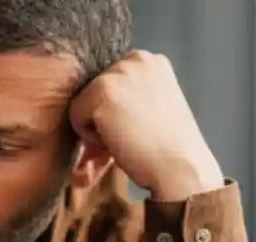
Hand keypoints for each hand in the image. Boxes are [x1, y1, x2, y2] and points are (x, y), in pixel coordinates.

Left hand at [69, 50, 224, 201]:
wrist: (180, 168)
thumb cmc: (168, 148)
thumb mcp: (154, 107)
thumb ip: (129, 96)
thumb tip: (95, 107)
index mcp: (151, 61)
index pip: (111, 79)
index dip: (115, 109)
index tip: (133, 128)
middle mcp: (135, 60)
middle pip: (95, 88)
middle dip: (103, 117)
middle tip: (127, 138)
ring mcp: (118, 74)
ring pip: (84, 100)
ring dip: (97, 126)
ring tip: (124, 140)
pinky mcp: (103, 91)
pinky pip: (76, 114)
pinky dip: (89, 136)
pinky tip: (117, 142)